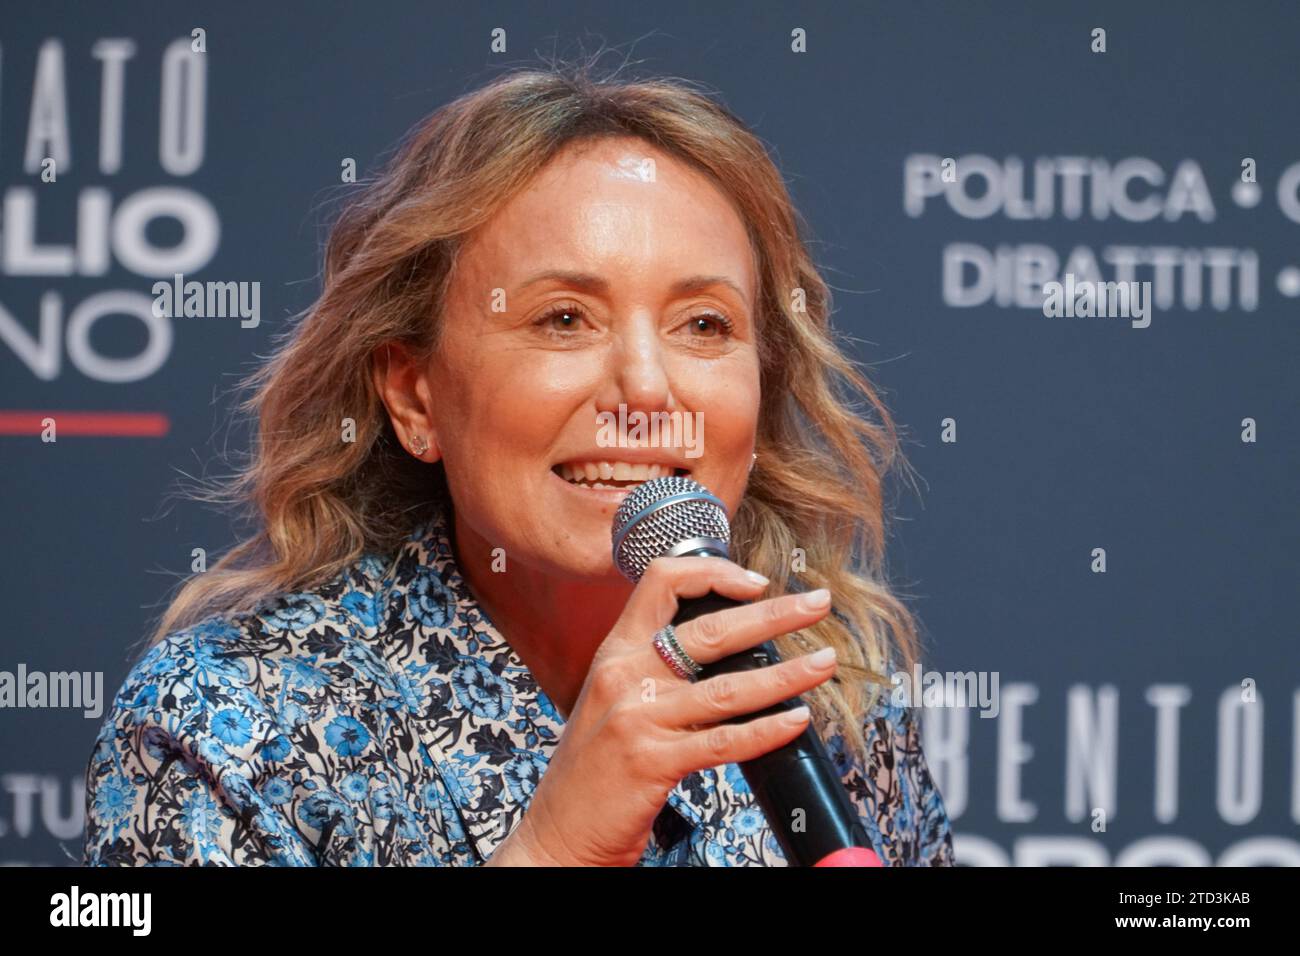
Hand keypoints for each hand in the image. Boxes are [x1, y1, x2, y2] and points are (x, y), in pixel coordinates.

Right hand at [493, 556, 837, 866]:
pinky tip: (797, 721)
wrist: (558, 831)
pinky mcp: (652, 763)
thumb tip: (720, 641)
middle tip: (819, 605)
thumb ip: (651, 667)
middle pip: (710, 629)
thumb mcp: (610, 698)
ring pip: (728, 688)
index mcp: (614, 652)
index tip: (756, 582)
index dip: (714, 573)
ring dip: (787, 674)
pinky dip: (767, 730)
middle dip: (774, 614)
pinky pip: (724, 741)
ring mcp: (637, 719)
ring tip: (824, 662)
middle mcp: (624, 676)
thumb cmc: (594, 766)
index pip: (662, 582)